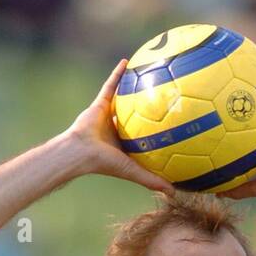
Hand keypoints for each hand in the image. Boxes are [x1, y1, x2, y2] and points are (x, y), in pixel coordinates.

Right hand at [65, 59, 174, 194]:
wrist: (81, 152)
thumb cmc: (105, 163)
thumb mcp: (133, 172)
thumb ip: (152, 180)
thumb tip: (175, 193)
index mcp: (126, 144)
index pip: (144, 137)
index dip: (156, 131)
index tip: (172, 123)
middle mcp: (118, 129)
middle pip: (136, 116)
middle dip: (147, 108)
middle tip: (164, 95)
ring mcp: (108, 115)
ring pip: (124, 98)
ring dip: (134, 86)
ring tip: (148, 71)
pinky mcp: (99, 103)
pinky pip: (111, 84)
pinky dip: (118, 74)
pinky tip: (128, 61)